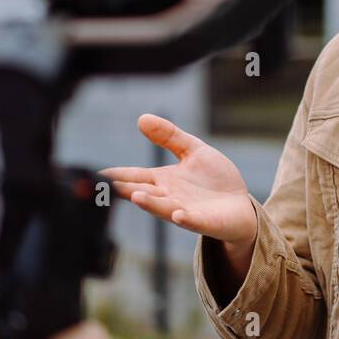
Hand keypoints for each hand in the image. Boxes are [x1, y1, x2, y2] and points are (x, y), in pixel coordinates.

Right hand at [100, 114, 257, 246]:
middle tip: (106, 186)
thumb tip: (142, 118)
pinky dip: (184, 218)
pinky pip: (192, 221)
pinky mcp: (205, 221)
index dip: (117, 175)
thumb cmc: (214, 180)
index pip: (134, 176)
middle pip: (143, 192)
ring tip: (135, 196)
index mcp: (163, 180)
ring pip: (163, 207)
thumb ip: (170, 136)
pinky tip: (177, 214)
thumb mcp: (193, 151)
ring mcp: (185, 210)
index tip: (98, 174)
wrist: (239, 205)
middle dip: (125, 189)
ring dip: (149, 203)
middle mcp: (169, 197)